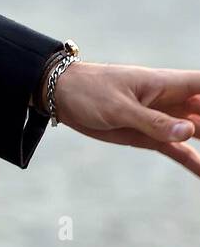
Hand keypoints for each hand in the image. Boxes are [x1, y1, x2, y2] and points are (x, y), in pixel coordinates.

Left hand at [54, 62, 199, 177]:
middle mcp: (172, 101)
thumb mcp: (119, 107)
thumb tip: (189, 132)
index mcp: (166, 84)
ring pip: (199, 133)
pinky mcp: (151, 136)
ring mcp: (163, 120)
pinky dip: (195, 162)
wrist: (61, 95)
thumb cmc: (89, 91)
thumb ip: (154, 121)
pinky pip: (179, 151)